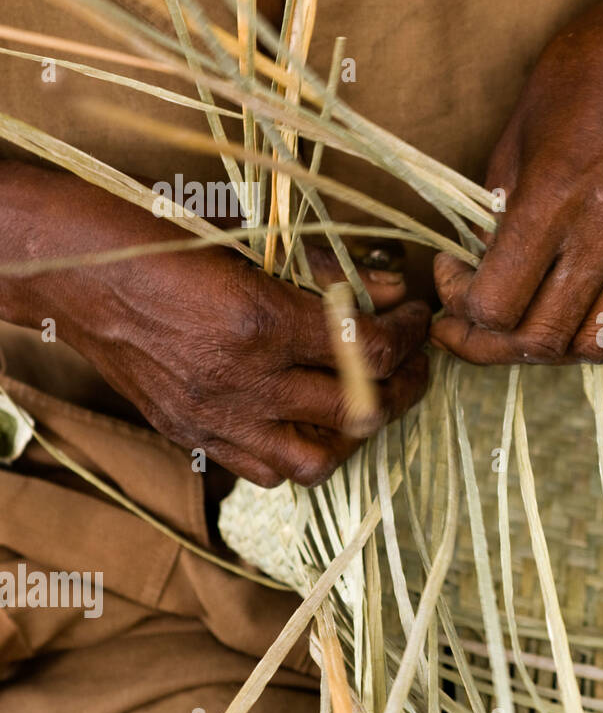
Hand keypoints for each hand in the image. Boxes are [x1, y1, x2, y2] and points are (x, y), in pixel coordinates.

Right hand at [2, 170, 430, 487]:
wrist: (75, 273)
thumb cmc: (163, 242)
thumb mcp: (252, 242)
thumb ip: (326, 274)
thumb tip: (388, 290)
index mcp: (261, 320)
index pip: (369, 350)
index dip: (409, 335)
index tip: (417, 318)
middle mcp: (242, 379)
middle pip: (359, 411)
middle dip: (403, 386)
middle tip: (413, 363)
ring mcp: (215, 417)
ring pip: (317, 460)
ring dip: (355, 434)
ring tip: (369, 402)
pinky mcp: (192, 436)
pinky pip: (265, 471)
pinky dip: (300, 453)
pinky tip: (309, 422)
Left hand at [431, 0, 602, 364]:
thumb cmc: (582, 80)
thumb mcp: (514, 137)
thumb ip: (495, 216)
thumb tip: (477, 276)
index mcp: (555, 194)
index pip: (496, 304)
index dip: (462, 305)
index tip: (456, 278)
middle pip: (542, 337)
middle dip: (493, 342)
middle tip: (477, 321)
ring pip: (595, 344)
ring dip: (552, 347)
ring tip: (532, 320)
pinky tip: (589, 325)